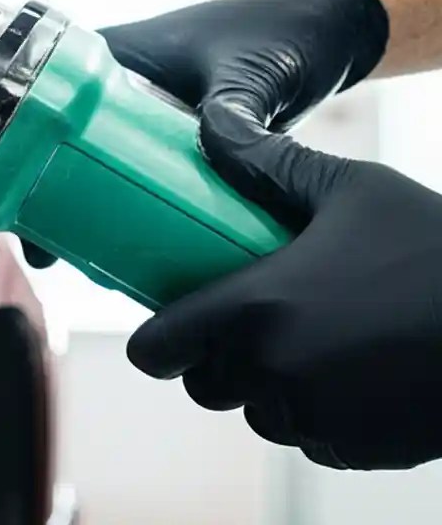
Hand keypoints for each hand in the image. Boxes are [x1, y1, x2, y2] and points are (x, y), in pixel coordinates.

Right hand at [19, 0, 387, 267]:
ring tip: (78, 263)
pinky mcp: (174, 148)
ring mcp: (145, 122)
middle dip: (47, 199)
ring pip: (96, 172)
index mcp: (118, 55)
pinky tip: (130, 258)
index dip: (25, 151)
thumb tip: (216, 150)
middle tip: (46, 250)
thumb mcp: (248, 70)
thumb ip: (231, 109)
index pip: (48, 100)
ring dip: (84, 214)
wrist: (328, 34)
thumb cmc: (279, 31)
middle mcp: (121, 89)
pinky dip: (130, 216)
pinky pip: (136, 184)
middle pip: (62, 147)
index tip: (21, 198)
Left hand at [129, 101, 441, 469]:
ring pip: (259, 414)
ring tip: (312, 340)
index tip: (171, 325)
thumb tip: (211, 121)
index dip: (158, 339)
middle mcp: (276, 373)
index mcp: (257, 309)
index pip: (156, 349)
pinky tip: (354, 372)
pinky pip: (312, 438)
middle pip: (205, 385)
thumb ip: (267, 164)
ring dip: (270, 388)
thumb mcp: (351, 189)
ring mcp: (318, 418)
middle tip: (255, 321)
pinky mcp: (358, 449)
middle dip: (219, 359)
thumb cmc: (435, 246)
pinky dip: (320, 414)